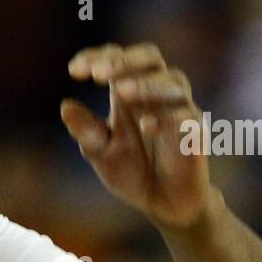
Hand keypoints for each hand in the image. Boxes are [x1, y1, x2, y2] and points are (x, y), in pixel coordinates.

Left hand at [62, 43, 213, 230]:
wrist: (163, 203)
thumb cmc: (132, 171)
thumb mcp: (101, 152)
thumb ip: (86, 131)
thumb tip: (65, 106)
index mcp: (128, 92)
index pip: (117, 59)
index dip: (97, 57)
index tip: (74, 70)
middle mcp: (155, 94)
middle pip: (149, 57)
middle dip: (124, 61)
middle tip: (99, 73)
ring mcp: (179, 109)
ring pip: (172, 80)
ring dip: (145, 84)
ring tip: (120, 91)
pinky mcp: (195, 131)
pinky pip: (186, 116)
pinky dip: (166, 118)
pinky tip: (147, 126)